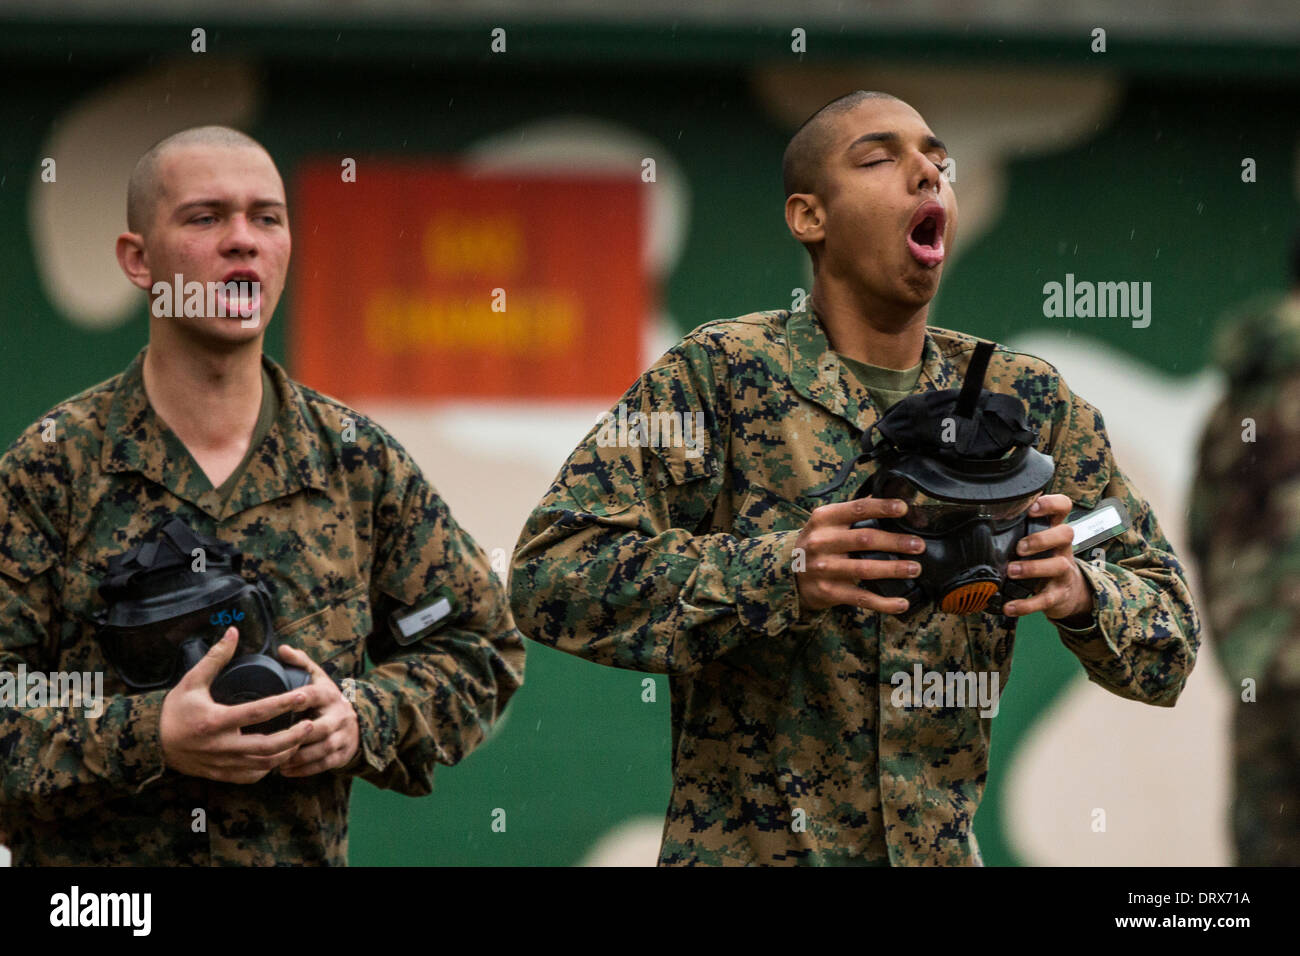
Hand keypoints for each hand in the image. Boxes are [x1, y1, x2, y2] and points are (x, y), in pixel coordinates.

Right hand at [160, 628, 316, 782]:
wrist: (151, 743)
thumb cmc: (174, 711)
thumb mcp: (191, 681)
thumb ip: (215, 658)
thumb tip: (234, 632)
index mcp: (215, 721)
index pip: (258, 712)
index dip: (284, 704)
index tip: (303, 695)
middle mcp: (221, 745)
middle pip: (267, 746)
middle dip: (294, 736)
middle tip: (312, 723)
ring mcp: (222, 763)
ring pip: (263, 764)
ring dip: (287, 752)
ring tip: (302, 738)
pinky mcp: (221, 774)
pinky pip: (252, 776)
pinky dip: (269, 767)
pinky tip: (280, 755)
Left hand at [276, 645, 359, 776]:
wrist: (356, 721)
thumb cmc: (326, 699)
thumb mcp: (317, 678)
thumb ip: (300, 663)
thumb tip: (281, 649)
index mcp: (330, 694)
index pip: (314, 695)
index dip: (297, 699)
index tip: (278, 705)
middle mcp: (340, 714)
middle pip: (321, 728)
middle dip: (298, 737)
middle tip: (273, 743)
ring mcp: (345, 735)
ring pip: (323, 748)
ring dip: (299, 757)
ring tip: (276, 761)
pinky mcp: (344, 753)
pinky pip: (325, 764)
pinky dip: (305, 770)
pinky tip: (286, 771)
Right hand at [793, 497, 925, 613]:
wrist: (788, 571)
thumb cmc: (818, 542)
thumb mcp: (828, 521)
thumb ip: (856, 511)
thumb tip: (895, 497)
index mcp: (824, 519)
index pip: (856, 509)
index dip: (882, 508)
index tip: (904, 508)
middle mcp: (822, 542)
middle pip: (865, 539)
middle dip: (895, 542)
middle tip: (918, 545)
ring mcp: (823, 568)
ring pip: (864, 569)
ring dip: (893, 569)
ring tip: (915, 569)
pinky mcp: (828, 592)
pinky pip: (860, 598)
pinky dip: (883, 602)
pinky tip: (902, 603)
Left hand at [1003, 494, 1093, 620]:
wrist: (1067, 593)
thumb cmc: (1044, 560)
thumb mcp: (1036, 541)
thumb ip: (1019, 528)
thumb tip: (984, 512)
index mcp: (1054, 531)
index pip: (1063, 507)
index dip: (1052, 504)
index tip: (1032, 508)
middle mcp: (1062, 548)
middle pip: (1066, 533)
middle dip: (1041, 538)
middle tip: (1019, 547)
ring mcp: (1063, 572)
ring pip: (1058, 565)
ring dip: (1033, 568)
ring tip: (1012, 571)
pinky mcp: (1058, 595)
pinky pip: (1045, 600)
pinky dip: (1026, 605)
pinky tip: (1009, 607)